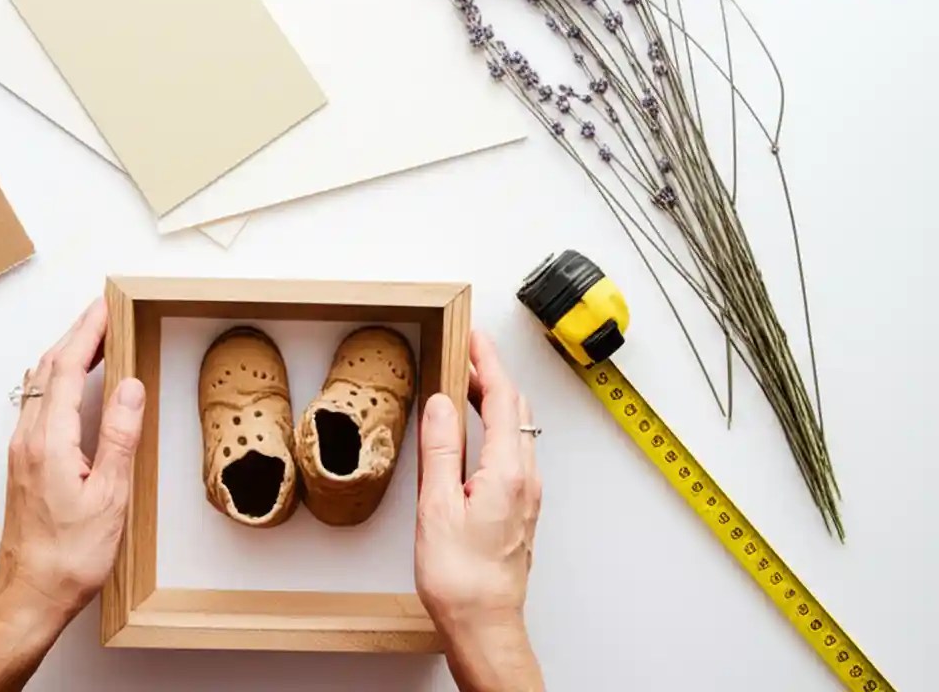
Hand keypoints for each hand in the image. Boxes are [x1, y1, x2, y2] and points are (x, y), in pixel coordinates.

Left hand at [0, 298, 145, 621]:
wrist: (29, 595)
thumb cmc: (68, 558)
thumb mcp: (110, 497)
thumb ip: (119, 436)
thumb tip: (129, 387)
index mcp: (49, 441)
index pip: (67, 367)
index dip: (88, 331)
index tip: (106, 306)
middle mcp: (27, 438)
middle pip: (47, 367)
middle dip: (76, 334)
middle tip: (104, 313)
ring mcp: (20, 450)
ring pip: (39, 383)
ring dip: (66, 354)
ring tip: (95, 340)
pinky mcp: (22, 463)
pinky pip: (37, 403)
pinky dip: (57, 380)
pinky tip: (74, 385)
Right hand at [415, 331, 543, 691]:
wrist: (484, 625)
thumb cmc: (460, 578)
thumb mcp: (436, 506)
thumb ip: (440, 449)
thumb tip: (440, 403)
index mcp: (508, 472)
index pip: (501, 399)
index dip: (487, 362)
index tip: (473, 338)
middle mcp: (526, 480)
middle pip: (514, 410)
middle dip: (491, 376)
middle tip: (465, 354)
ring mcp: (527, 495)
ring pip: (515, 431)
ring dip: (493, 402)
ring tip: (464, 387)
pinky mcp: (520, 509)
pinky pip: (511, 452)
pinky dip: (493, 429)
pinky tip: (472, 436)